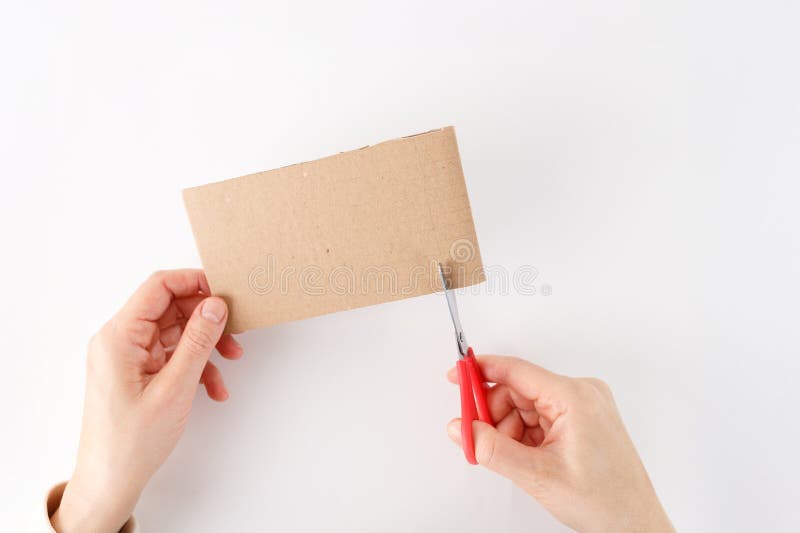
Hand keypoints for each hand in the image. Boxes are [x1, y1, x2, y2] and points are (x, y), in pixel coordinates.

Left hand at [50, 270, 242, 532]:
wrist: (110, 481)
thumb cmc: (131, 441)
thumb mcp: (175, 388)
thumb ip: (197, 342)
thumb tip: (215, 305)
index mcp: (119, 336)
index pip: (158, 287)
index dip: (194, 282)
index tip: (225, 292)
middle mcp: (119, 340)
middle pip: (170, 309)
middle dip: (206, 320)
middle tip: (235, 333)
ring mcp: (127, 357)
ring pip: (176, 333)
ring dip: (206, 346)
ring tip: (229, 363)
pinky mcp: (136, 372)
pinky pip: (171, 356)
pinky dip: (196, 366)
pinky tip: (213, 388)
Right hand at [447, 356, 673, 532]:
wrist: (635, 524)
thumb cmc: (606, 501)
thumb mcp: (537, 475)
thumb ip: (492, 449)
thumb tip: (463, 429)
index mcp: (574, 397)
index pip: (516, 371)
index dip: (480, 371)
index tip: (456, 375)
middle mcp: (580, 394)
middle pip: (517, 390)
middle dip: (494, 415)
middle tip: (479, 438)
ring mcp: (582, 407)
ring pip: (525, 406)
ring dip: (509, 430)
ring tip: (514, 459)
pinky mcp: (581, 421)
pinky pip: (539, 418)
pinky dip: (524, 436)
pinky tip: (527, 457)